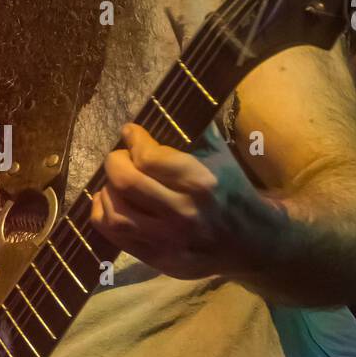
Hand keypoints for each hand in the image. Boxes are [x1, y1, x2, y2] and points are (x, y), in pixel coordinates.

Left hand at [90, 121, 287, 280]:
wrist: (252, 242)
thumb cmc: (232, 190)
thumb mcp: (221, 154)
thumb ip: (195, 127)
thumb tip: (172, 96)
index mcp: (200, 182)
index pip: (148, 157)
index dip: (133, 139)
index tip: (130, 132)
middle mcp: (183, 213)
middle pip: (126, 183)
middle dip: (114, 162)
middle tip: (119, 157)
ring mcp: (169, 241)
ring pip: (115, 213)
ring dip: (106, 190)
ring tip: (114, 181)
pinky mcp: (158, 260)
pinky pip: (116, 238)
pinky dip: (103, 216)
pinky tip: (108, 202)